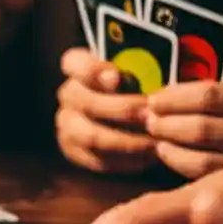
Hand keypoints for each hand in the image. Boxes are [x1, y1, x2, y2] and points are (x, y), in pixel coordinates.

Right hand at [55, 48, 157, 173]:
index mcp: (80, 68)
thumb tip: (145, 81)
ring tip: (154, 142)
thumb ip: (145, 69)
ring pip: (91, 136)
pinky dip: (126, 160)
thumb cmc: (145, 86)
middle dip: (121, 110)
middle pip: (86, 103)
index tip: (116, 77)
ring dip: (126, 140)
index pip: (73, 63)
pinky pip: (97, 160)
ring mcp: (68, 125)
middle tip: (150, 115)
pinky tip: (149, 156)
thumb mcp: (146, 71)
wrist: (137, 118)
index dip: (91, 70)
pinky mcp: (75, 151)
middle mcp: (70, 95)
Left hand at [146, 72, 222, 178]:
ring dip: (169, 146)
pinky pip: (213, 177)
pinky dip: (183, 166)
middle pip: (204, 126)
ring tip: (154, 136)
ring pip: (204, 157)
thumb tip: (201, 78)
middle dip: (167, 121)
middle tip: (146, 116)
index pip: (216, 95)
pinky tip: (168, 156)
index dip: (178, 96)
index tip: (157, 96)